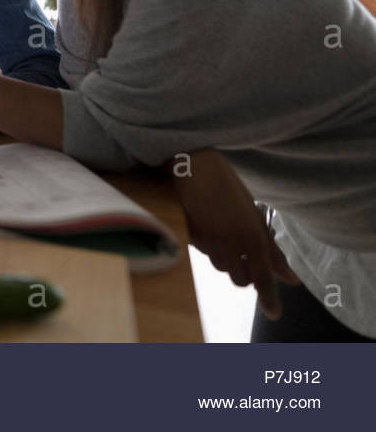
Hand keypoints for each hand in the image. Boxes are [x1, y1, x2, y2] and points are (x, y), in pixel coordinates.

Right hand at [171, 149, 300, 319]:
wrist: (195, 168)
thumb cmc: (230, 189)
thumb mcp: (256, 219)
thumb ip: (273, 252)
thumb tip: (292, 280)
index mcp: (251, 238)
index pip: (262, 277)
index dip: (269, 298)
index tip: (274, 314)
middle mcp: (230, 244)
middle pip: (240, 279)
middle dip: (245, 274)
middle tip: (248, 257)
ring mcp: (209, 243)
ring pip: (221, 267)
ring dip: (228, 261)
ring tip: (228, 236)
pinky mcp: (191, 239)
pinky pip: (206, 254)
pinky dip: (212, 249)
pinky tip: (212, 228)